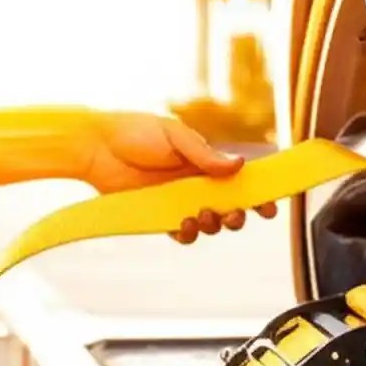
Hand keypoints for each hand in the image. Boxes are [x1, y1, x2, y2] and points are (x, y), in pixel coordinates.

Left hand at [84, 113, 277, 243]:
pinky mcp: (159, 216)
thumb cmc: (134, 132)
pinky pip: (183, 233)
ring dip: (213, 225)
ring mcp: (179, 201)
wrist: (96, 147)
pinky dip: (189, 233)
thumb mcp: (175, 136)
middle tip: (233, 215)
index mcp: (205, 162)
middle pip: (229, 207)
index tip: (269, 207)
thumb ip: (205, 155)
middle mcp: (196, 183)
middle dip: (238, 215)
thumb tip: (239, 164)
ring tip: (201, 216)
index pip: (239, 180)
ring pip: (209, 223)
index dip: (257, 194)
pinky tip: (184, 225)